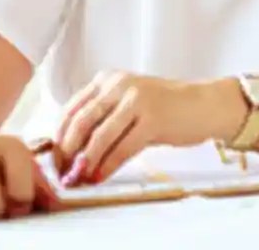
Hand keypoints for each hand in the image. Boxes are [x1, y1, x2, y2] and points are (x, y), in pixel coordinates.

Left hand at [54, 71, 208, 185]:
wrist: (204, 105)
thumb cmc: (165, 108)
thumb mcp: (128, 103)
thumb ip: (102, 118)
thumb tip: (71, 151)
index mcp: (108, 78)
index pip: (71, 108)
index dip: (58, 137)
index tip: (54, 159)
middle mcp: (119, 84)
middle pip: (80, 122)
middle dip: (67, 152)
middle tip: (63, 173)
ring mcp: (137, 100)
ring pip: (99, 137)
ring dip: (86, 162)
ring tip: (80, 179)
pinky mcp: (153, 119)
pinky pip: (122, 148)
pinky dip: (107, 166)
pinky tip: (101, 177)